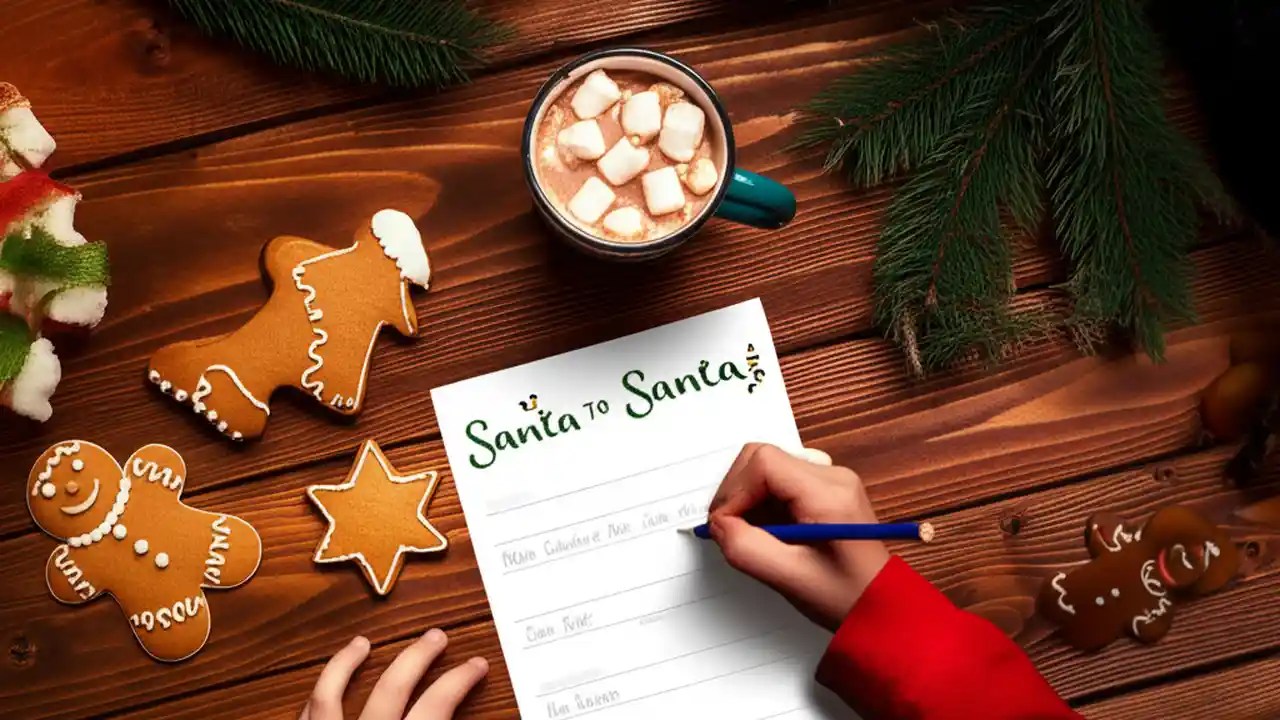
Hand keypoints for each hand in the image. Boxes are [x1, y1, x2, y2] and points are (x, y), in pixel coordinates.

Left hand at [301, 630, 488, 719]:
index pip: (436, 705)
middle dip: (416, 657)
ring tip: (361, 642)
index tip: (476, 664)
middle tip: (436, 636)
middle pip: (391, 688)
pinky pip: (303, 717)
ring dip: (345, 665)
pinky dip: (314, 697)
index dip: (459, 680)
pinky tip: (321, 689)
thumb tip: (456, 713)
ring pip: (328, 696)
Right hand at [707, 443, 889, 630]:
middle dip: (737, 493)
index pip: (764, 462)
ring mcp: (830, 480)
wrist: (881, 607)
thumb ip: (747, 549)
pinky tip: (769, 533)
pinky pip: (778, 481)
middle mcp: (833, 477)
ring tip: (754, 535)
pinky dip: (761, 503)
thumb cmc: (848, 597)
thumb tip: (717, 525)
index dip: (734, 490)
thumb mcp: (790, 579)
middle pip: (762, 458)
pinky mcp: (823, 489)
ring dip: (748, 499)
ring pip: (767, 468)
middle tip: (732, 530)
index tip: (725, 524)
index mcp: (830, 494)